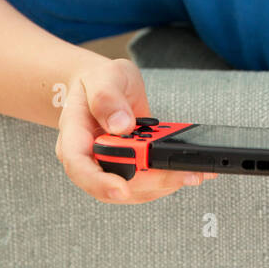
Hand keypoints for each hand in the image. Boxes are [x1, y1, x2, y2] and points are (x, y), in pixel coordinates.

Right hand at [55, 57, 217, 203]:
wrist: (104, 87)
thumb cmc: (98, 82)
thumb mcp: (103, 77)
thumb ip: (107, 98)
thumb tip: (121, 125)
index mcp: (74, 137)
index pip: (79, 166)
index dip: (99, 182)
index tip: (122, 189)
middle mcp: (89, 159)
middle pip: (114, 183)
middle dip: (150, 183)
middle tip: (182, 173)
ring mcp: (109, 167)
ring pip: (134, 189)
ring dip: (164, 184)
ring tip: (194, 172)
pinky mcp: (129, 169)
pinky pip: (146, 182)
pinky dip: (167, 178)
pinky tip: (189, 169)